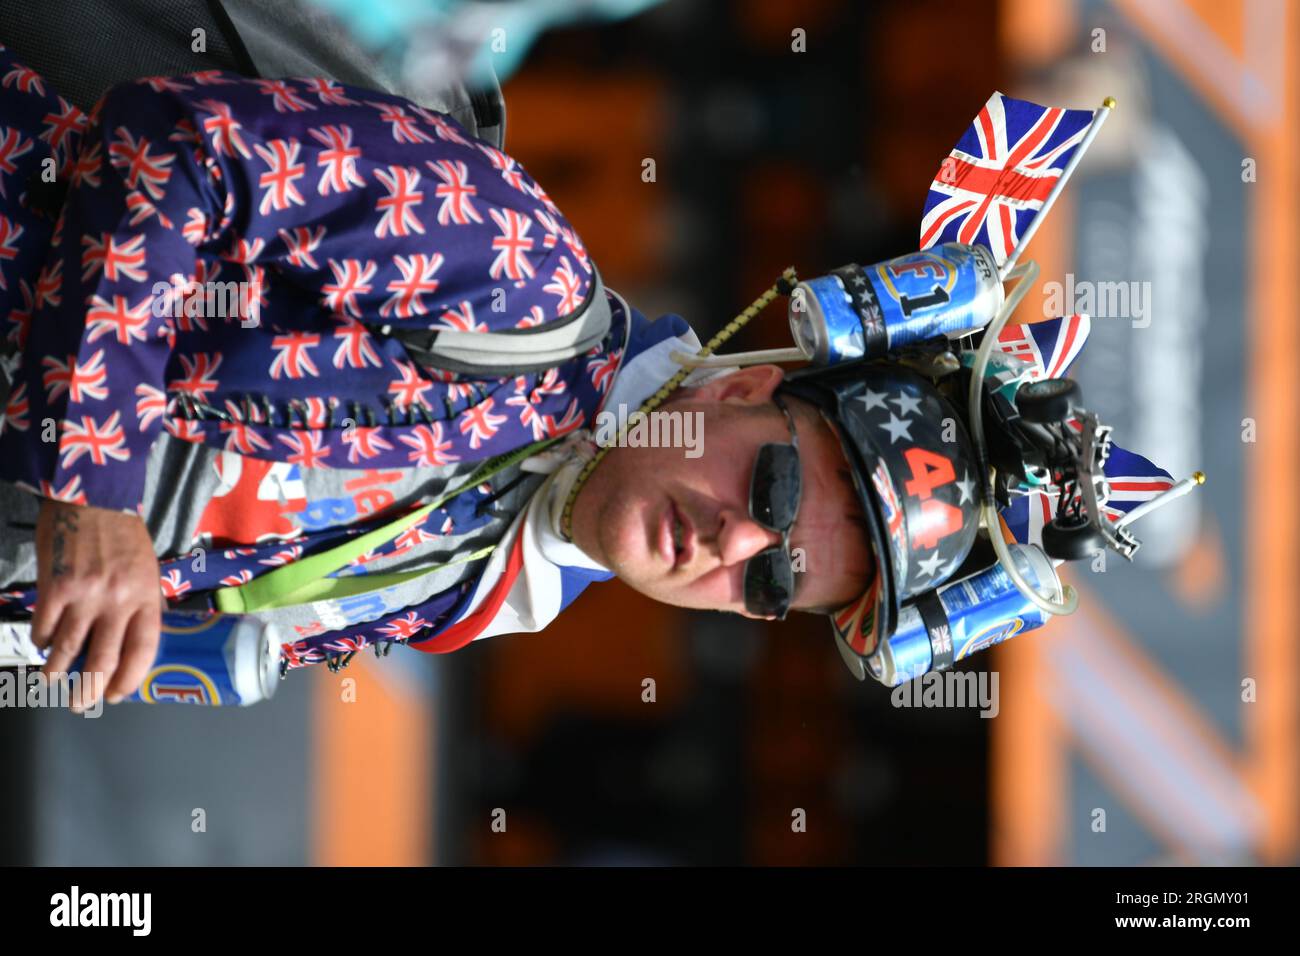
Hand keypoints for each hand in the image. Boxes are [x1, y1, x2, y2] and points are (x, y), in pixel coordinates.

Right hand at [33, 499, 160, 711]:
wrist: (94, 499)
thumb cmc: (124, 535)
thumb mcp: (147, 570)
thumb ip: (142, 604)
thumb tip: (134, 641)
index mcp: (146, 597)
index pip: (143, 650)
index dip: (130, 679)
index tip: (119, 694)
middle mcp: (117, 600)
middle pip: (103, 660)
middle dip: (91, 690)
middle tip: (82, 704)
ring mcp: (84, 595)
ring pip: (67, 650)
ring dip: (59, 674)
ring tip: (55, 683)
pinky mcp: (54, 588)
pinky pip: (45, 628)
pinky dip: (42, 642)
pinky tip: (44, 645)